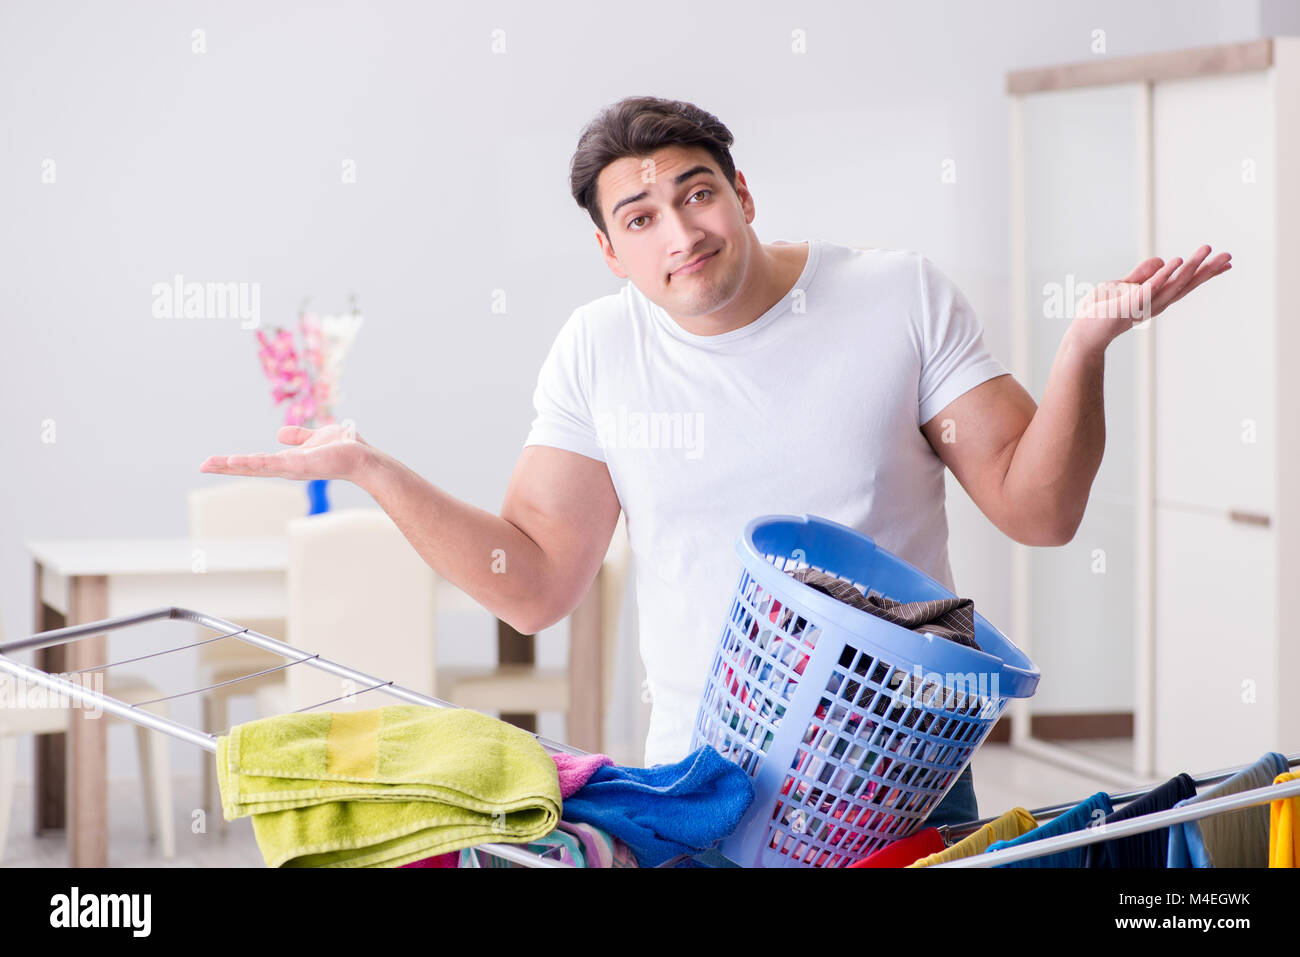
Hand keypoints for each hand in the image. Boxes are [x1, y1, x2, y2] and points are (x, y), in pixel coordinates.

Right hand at [199, 422, 372, 481]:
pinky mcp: (297, 465)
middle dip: (225, 468)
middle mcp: (286, 468)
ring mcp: (290, 468)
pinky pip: (269, 463)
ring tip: (210, 464)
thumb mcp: (316, 437)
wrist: (362, 457)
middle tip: (202, 466)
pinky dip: (250, 463)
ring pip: (254, 467)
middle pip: (249, 468)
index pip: (256, 462)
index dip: (236, 463)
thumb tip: (279, 433)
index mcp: (288, 461)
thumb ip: (298, 437)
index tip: (215, 462)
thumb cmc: (344, 448)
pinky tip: (233, 462)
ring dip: (232, 466)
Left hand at [1071, 244, 1231, 351]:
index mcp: (1156, 297)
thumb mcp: (1124, 286)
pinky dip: (1162, 275)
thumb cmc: (1101, 311)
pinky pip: (1148, 288)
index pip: (1185, 283)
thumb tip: (1163, 259)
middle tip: (1229, 256)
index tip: (1227, 261)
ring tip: (1206, 251)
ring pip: (1172, 284)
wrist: (1083, 332)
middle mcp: (1155, 303)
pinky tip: (1175, 262)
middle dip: (1207, 270)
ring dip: (1190, 267)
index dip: (1205, 272)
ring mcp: (1143, 305)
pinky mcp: (1129, 305)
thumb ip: (1142, 274)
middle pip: (1186, 284)